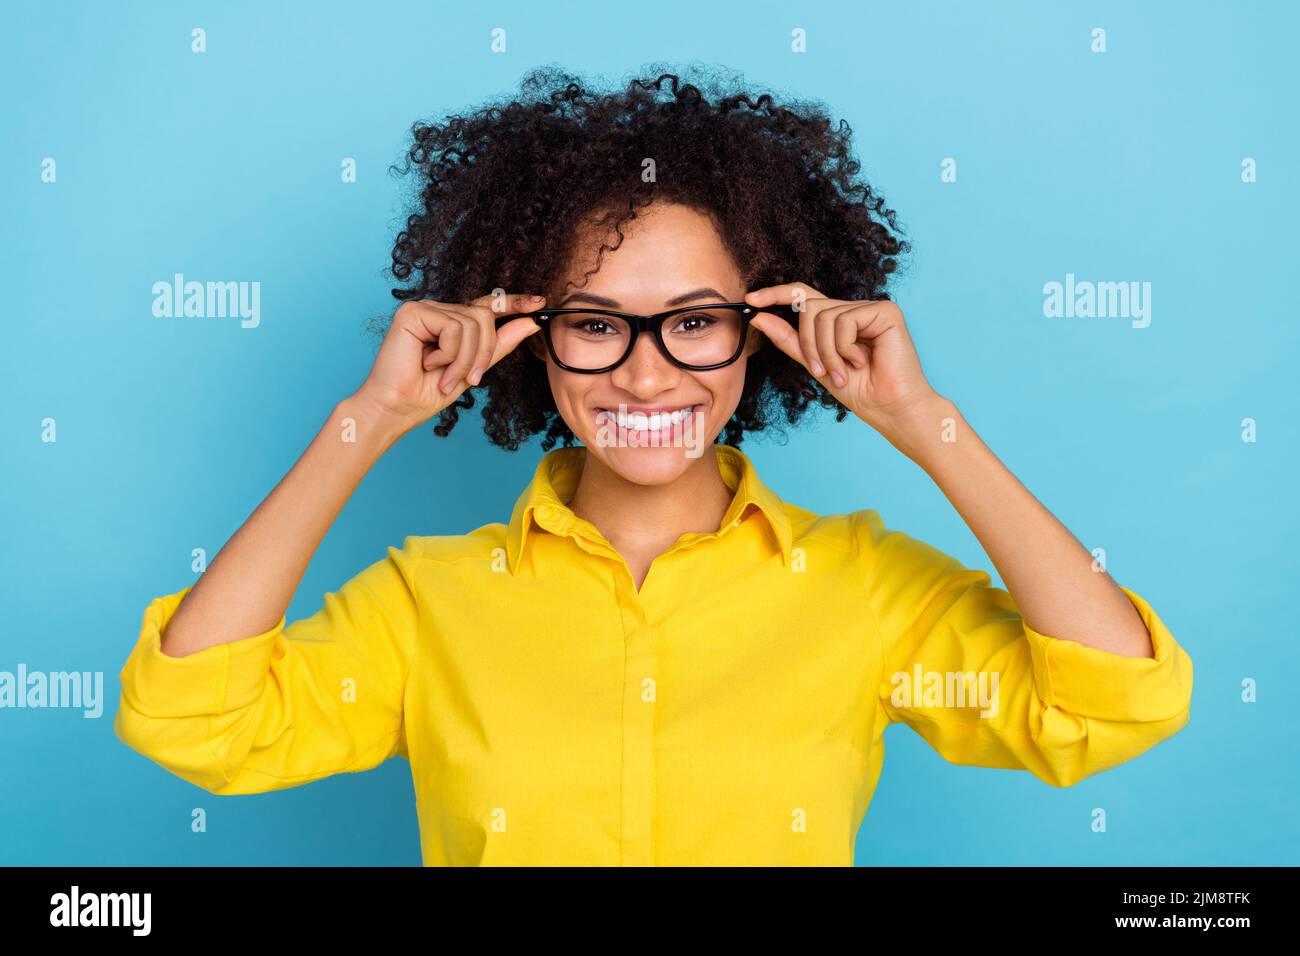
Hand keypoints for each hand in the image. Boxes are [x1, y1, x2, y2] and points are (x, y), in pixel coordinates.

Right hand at [354, 292, 544, 433]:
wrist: (396, 407)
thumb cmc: (427, 392)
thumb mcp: (473, 369)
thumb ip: (498, 345)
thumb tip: (530, 322)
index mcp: (452, 322)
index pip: (487, 306)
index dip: (514, 303)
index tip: (539, 303)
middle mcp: (439, 310)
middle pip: (485, 317)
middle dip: (482, 354)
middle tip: (468, 379)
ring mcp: (425, 308)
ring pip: (472, 324)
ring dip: (464, 360)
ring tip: (444, 376)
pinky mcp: (413, 312)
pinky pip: (454, 327)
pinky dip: (449, 354)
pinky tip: (428, 363)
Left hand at [745, 282, 940, 434]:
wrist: (890, 408)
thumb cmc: (859, 391)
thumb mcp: (816, 365)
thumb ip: (790, 341)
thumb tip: (760, 318)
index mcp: (839, 319)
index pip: (803, 296)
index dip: (776, 294)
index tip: (751, 300)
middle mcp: (854, 308)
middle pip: (809, 308)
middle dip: (808, 344)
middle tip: (822, 371)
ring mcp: (870, 307)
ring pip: (824, 316)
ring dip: (827, 352)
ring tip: (844, 372)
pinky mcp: (885, 311)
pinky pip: (844, 321)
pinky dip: (845, 348)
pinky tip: (862, 360)